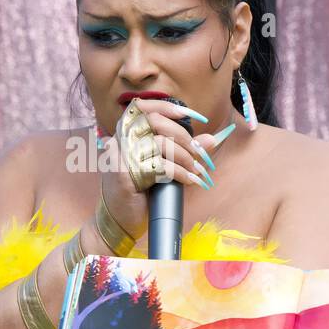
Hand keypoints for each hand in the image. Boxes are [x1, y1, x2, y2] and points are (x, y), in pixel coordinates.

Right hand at [98, 98, 226, 243]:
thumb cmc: (140, 193)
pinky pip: (160, 166)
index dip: (168, 107)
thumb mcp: (163, 166)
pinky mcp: (125, 175)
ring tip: (195, 171)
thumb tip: (210, 139)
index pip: (143, 107)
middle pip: (154, 121)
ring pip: (160, 144)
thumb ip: (184, 150)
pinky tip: (189, 180)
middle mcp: (118, 141)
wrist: (119, 221)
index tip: (194, 115)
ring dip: (185, 158)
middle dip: (183, 136)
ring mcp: (119, 157)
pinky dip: (180, 173)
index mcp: (125, 134)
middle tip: (198, 153)